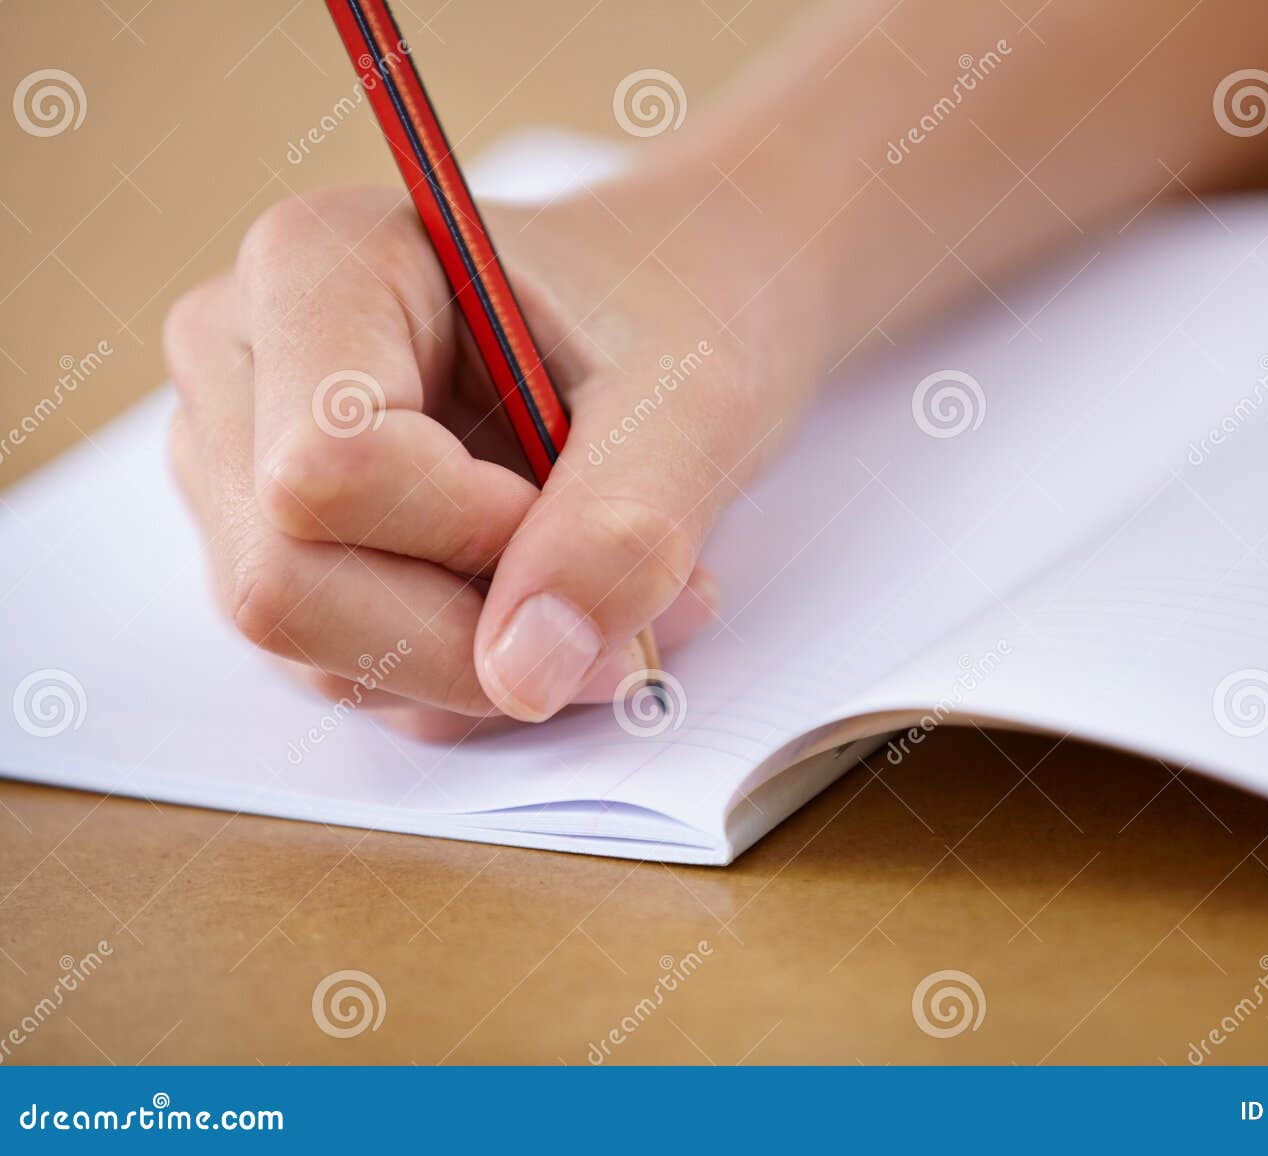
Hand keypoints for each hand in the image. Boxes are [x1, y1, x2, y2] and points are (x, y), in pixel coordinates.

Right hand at [163, 177, 815, 739]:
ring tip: (609, 597)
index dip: (472, 538)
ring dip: (486, 670)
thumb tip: (527, 673)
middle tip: (631, 617)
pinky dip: (471, 680)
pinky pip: (351, 677)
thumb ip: (622, 526)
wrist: (679, 312)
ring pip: (315, 655)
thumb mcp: (693, 397)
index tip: (590, 519)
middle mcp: (243, 362)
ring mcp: (241, 468)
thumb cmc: (678, 313)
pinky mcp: (280, 554)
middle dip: (473, 639)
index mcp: (317, 264)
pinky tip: (550, 612)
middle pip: (283, 583)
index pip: (325, 469)